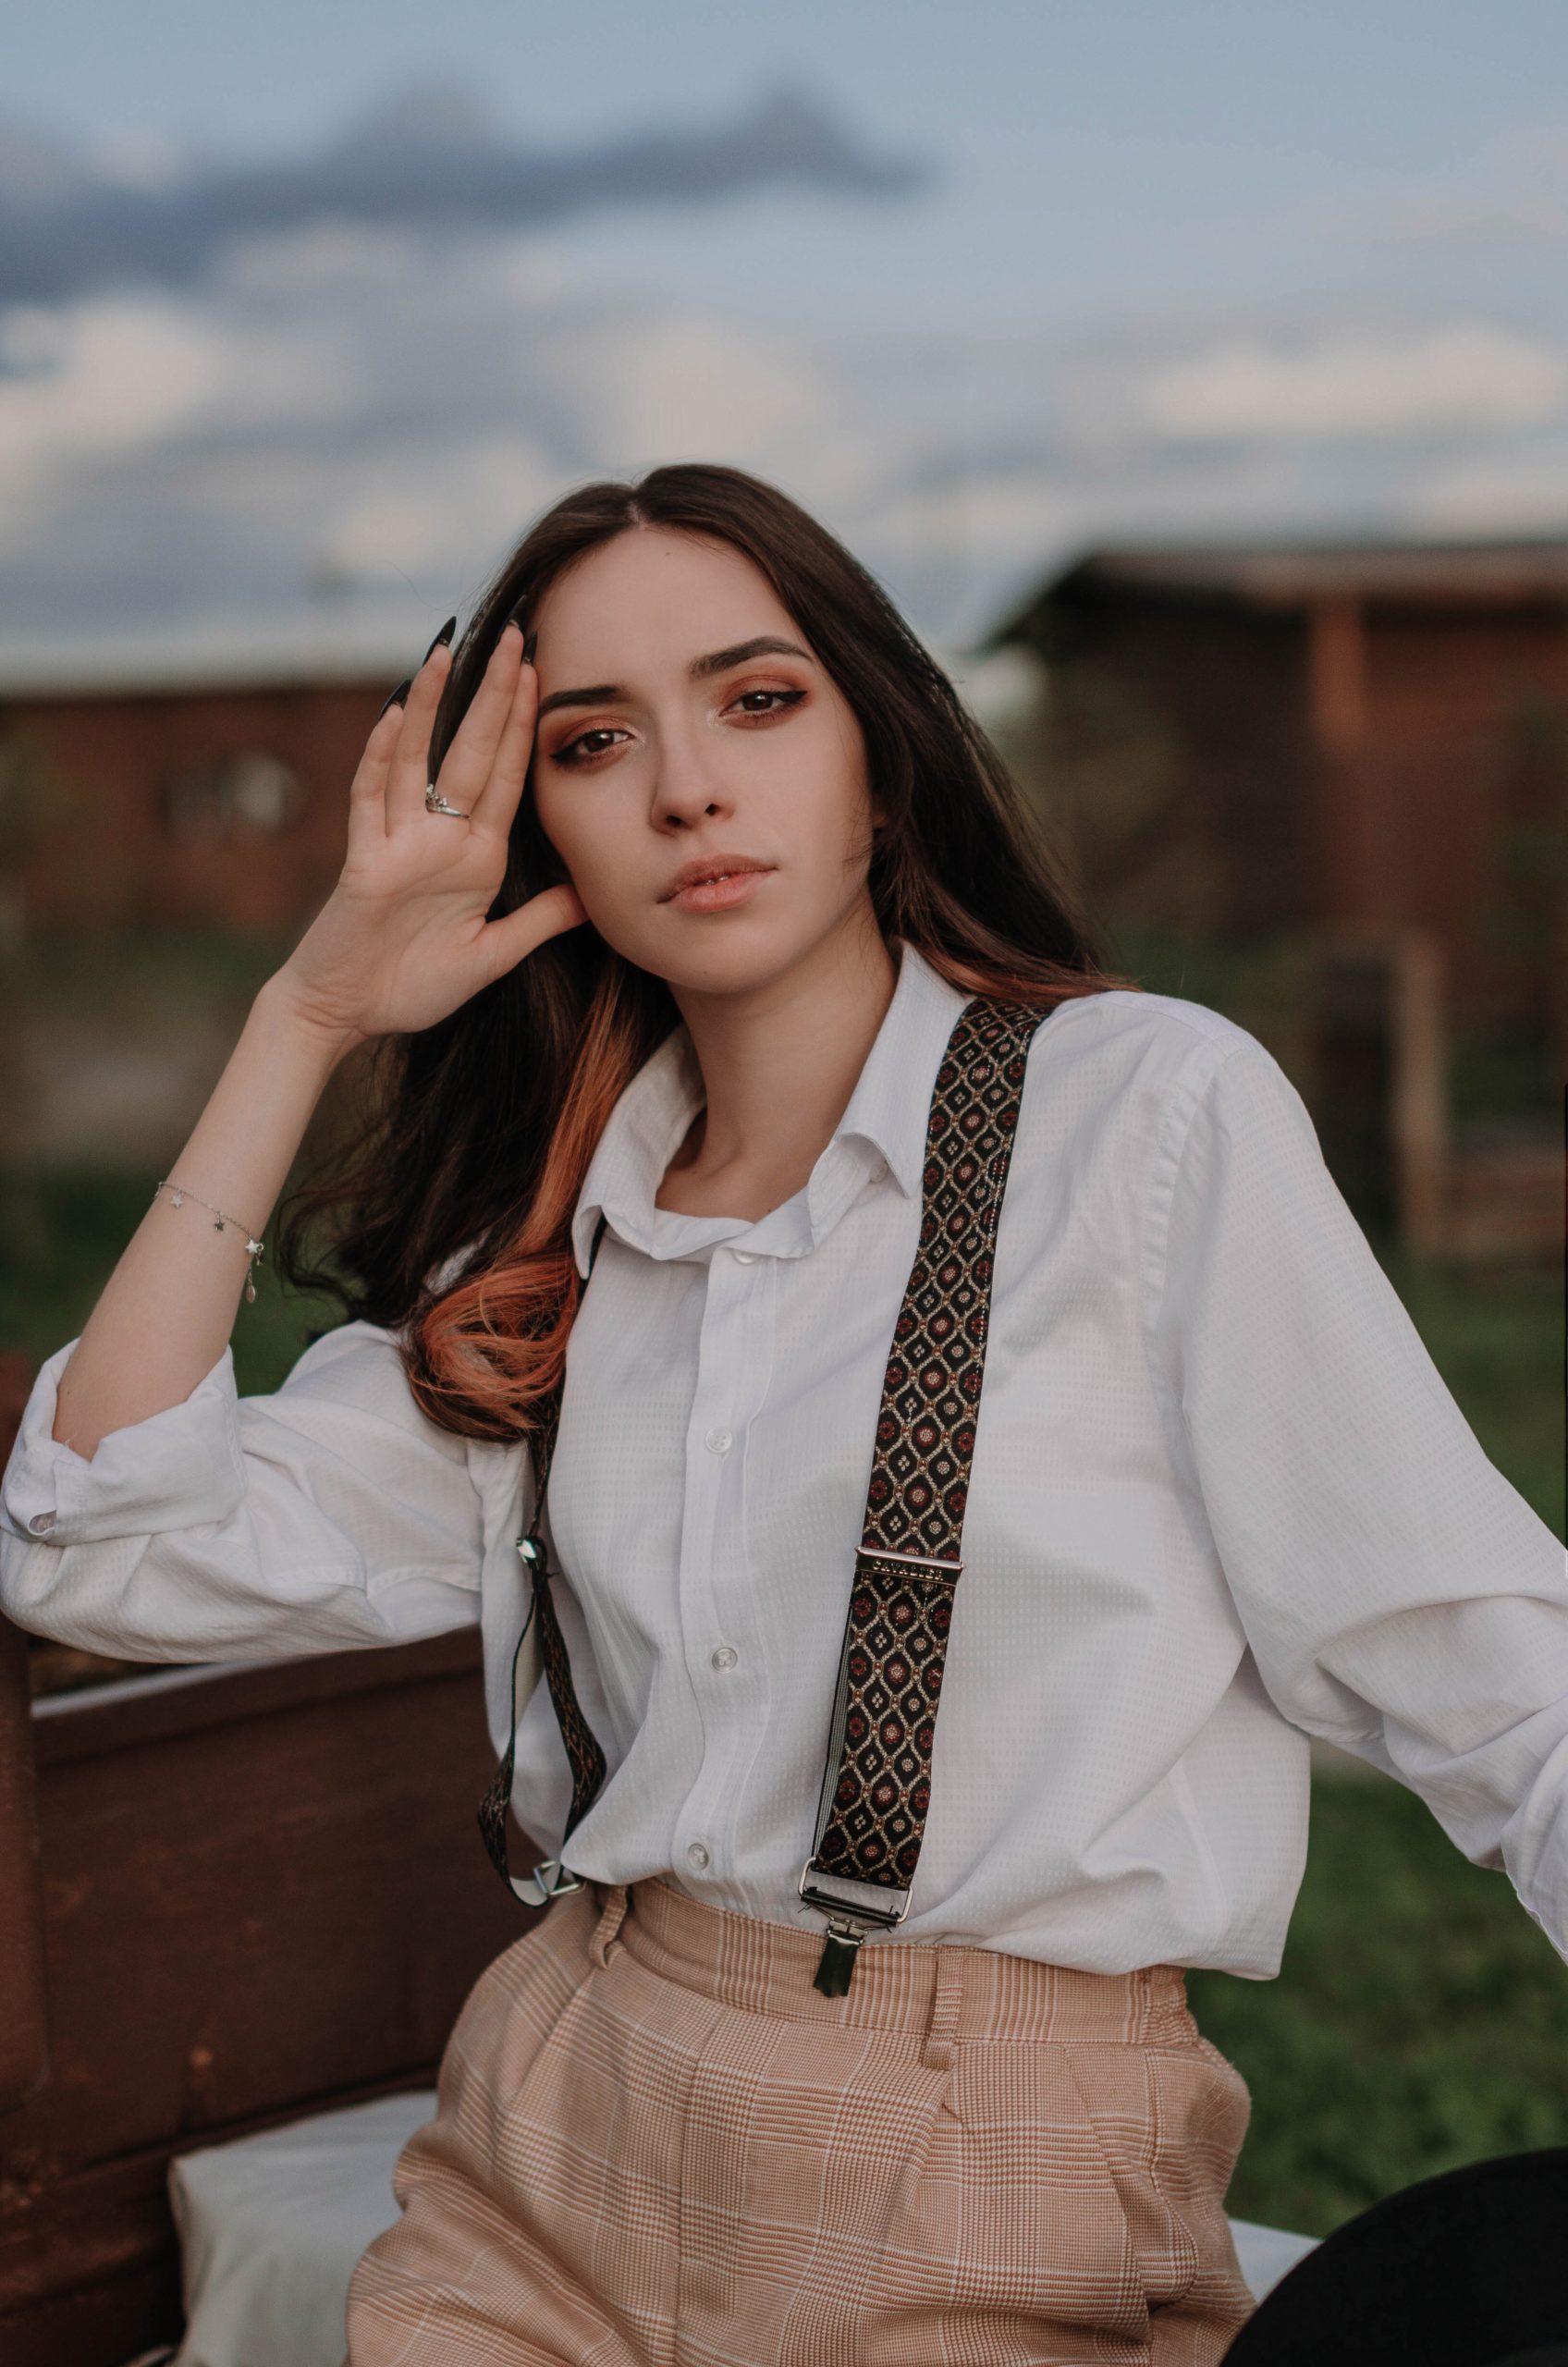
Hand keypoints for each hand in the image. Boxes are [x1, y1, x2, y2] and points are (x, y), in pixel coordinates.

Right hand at [271, 622, 584, 1043]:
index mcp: (476, 857)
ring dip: (431, 706)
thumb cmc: (411, 986)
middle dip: (495, 695)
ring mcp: (398, 843)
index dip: (526, 727)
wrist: (347, 1014)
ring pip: (416, 760)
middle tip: (517, 635)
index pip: (508, 778)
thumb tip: (590, 895)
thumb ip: (538, 922)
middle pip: (472, 752)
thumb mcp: (492, 956)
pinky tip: (394, 716)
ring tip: (447, 650)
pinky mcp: (363, 860)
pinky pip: (370, 800)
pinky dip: (380, 758)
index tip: (546, 674)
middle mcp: (438, 838)